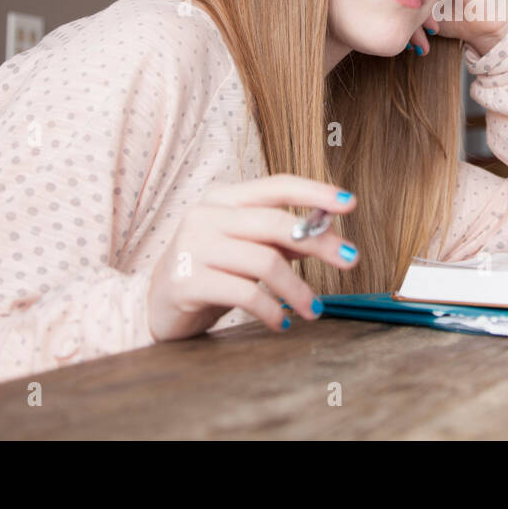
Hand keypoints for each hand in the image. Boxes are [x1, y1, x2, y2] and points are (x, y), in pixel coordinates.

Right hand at [145, 174, 359, 342]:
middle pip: (275, 223)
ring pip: (264, 261)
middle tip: (350, 259)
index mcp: (222, 199)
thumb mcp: (247, 249)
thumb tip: (327, 230)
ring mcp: (193, 246)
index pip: (276, 186)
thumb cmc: (210, 272)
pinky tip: (281, 322)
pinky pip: (245, 293)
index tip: (349, 203)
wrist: (156, 307)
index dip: (315, 192)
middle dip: (319, 242)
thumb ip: (282, 239)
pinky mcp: (186, 280)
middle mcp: (205, 215)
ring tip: (313, 310)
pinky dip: (271, 310)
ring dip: (297, 289)